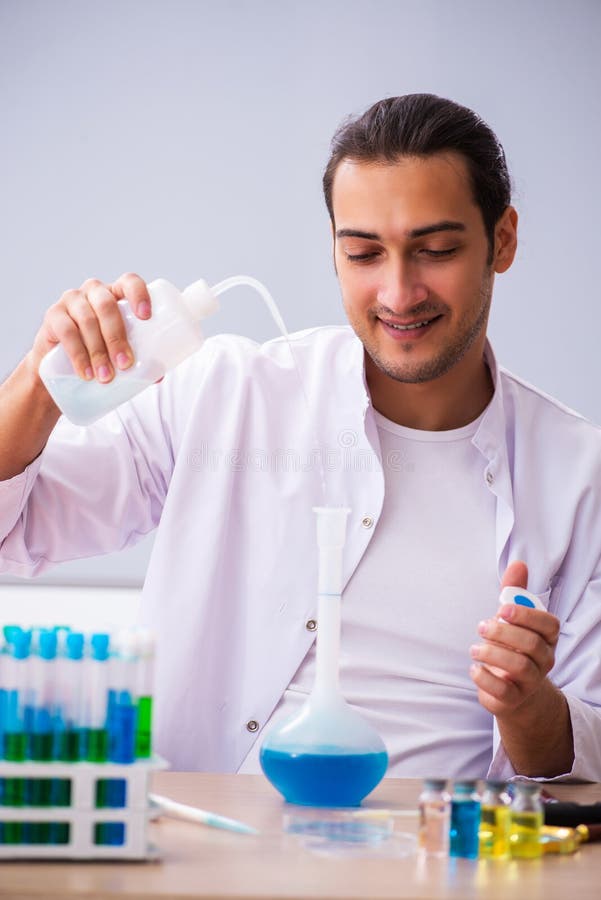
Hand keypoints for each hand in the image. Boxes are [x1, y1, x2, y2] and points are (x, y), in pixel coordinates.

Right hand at [26, 273, 151, 385]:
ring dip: (98, 351)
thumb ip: (140, 358)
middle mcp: (95, 291)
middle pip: (107, 306)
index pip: (130, 282)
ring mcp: (72, 300)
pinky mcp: (52, 315)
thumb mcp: (122, 349)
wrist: (63, 363)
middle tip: (125, 364)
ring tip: (106, 377)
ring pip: (87, 320)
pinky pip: (66, 331)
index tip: (146, 317)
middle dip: (117, 337)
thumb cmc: (102, 350)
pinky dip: (78, 354)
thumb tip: (158, 375)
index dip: (139, 295)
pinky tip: (86, 373)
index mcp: (117, 293)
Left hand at [470, 560, 560, 718]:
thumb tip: (518, 563)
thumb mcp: (512, 620)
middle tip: (481, 627)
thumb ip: (514, 593)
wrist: (512, 691)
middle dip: (503, 632)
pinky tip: (474, 668)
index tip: (501, 609)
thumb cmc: (512, 647)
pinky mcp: (513, 698)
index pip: (550, 625)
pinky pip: (502, 689)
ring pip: (519, 666)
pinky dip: (484, 676)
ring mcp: (530, 681)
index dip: (527, 616)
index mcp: (547, 638)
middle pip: (531, 644)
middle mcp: (544, 660)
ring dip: (492, 653)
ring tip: (475, 648)